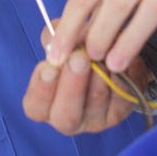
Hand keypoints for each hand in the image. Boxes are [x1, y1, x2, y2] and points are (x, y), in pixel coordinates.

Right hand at [22, 21, 149, 133]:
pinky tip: (118, 60)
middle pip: (66, 116)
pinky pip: (120, 97)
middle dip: (72, 85)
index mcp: (46, 103)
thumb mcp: (64, 36)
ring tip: (101, 53)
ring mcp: (95, 120)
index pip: (36, 106)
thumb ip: (54, 35)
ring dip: (98, 75)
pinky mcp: (120, 112)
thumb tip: (54, 39)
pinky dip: (119, 76)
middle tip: (79, 58)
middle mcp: (68, 118)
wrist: (113, 52)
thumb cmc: (80, 48)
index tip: (48, 67)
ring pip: (96, 103)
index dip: (41, 89)